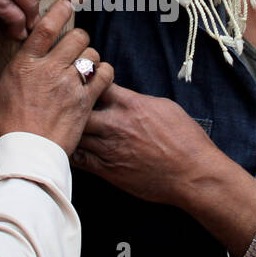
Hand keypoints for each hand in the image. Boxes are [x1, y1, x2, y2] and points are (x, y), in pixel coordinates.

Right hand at [0, 0, 113, 154]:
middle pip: (77, 37)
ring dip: (90, 58)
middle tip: (75, 48)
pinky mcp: (85, 101)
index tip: (66, 7)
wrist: (24, 155)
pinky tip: (98, 78)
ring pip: (92, 53)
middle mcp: (49, 69)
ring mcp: (69, 84)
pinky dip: (104, 73)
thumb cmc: (5, 126)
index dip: (60, 12)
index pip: (46, 26)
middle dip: (79, 39)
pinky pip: (105, 74)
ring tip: (84, 67)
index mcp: (25, 64)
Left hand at [72, 83, 224, 206]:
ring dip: (68, 130)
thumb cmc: (185, 139)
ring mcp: (109, 148)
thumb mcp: (165, 107)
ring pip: (74, 134)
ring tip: (63, 127)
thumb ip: (138, 100)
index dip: (88, 82)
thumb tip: (125, 97)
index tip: (85, 85)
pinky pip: (79, 160)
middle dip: (71, 106)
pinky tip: (68, 149)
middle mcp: (116, 124)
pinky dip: (71, 153)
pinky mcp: (107, 171)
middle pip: (77, 108)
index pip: (97, 84)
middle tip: (66, 106)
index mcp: (131, 104)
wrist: (192, 174)